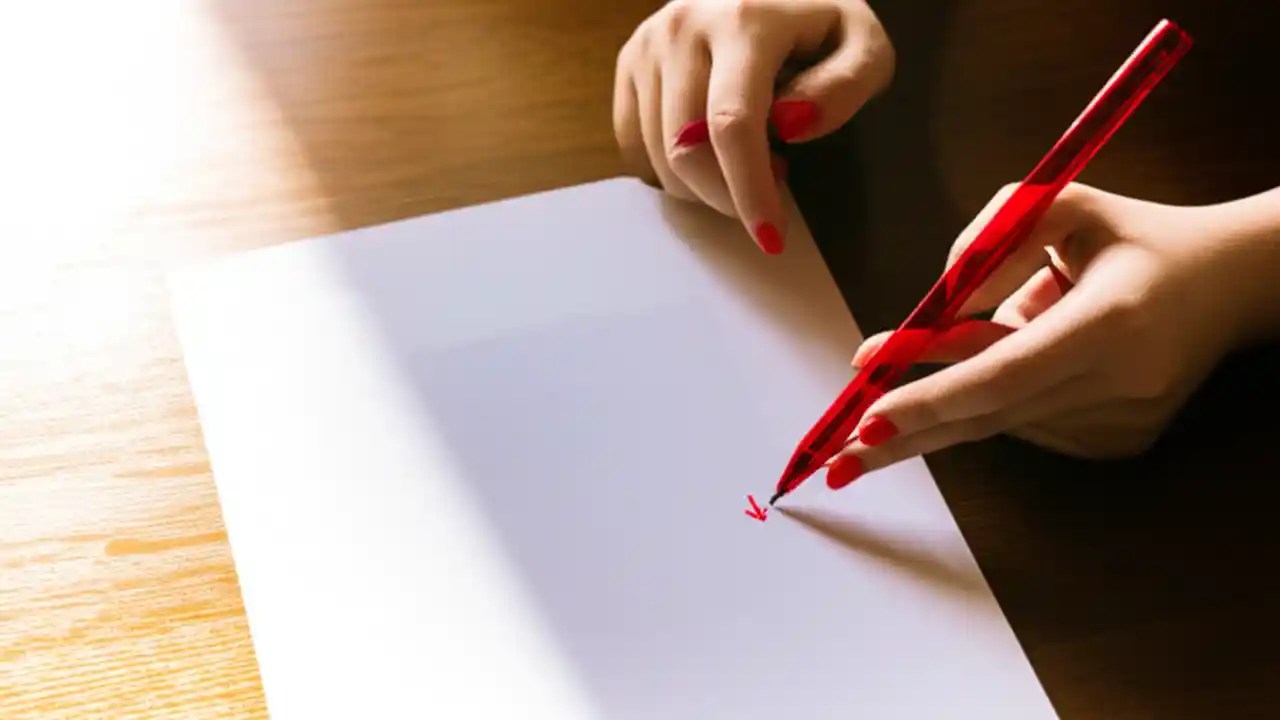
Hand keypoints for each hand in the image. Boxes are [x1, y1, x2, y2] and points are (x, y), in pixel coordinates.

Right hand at [612, 0, 893, 252]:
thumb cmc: (821, 24)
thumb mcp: (863, 45)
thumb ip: (845, 85)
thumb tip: (791, 125)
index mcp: (744, 20)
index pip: (732, 124)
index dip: (748, 190)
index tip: (770, 236)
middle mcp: (682, 28)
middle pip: (685, 148)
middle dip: (726, 195)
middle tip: (770, 186)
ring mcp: (648, 44)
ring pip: (658, 155)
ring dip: (703, 184)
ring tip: (746, 158)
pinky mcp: (630, 63)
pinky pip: (636, 145)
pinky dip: (673, 169)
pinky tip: (709, 149)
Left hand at [825, 182, 1278, 488]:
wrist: (1232, 284)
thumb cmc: (1138, 235)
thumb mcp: (1066, 204)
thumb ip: (991, 240)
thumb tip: (933, 309)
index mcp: (1111, 320)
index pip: (1002, 373)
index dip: (931, 398)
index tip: (867, 416)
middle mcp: (1119, 384)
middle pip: (988, 416)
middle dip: (906, 433)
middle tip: (833, 460)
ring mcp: (1122, 423)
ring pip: (1001, 419)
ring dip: (945, 404)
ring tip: (922, 375)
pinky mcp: (1119, 443)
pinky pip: (1027, 424)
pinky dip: (994, 401)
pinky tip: (1005, 368)